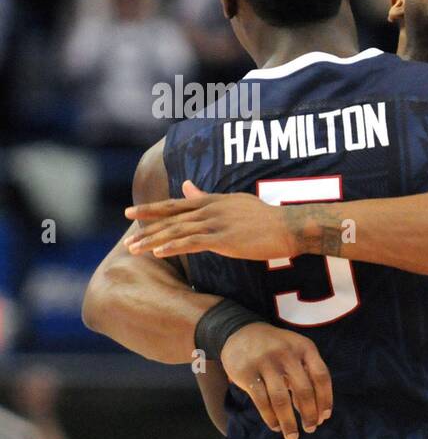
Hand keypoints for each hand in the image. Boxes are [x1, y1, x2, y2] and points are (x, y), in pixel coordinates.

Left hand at [126, 181, 296, 260]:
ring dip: (153, 241)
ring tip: (134, 250)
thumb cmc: (266, 218)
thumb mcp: (234, 202)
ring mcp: (216, 223)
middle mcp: (210, 209)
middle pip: (171, 220)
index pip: (174, 205)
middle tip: (127, 242)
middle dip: (146, 230)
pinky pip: (193, 243)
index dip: (151, 209)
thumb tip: (187, 185)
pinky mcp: (224, 238)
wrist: (289, 226)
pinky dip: (174, 246)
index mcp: (212, 201)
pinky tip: (159, 252)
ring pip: (177, 231)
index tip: (129, 213)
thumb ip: (207, 195)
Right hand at [217, 322, 332, 438]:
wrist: (241, 332)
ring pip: (281, 399)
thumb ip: (306, 377)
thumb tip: (316, 413)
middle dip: (309, 414)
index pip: (321, 377)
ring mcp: (266, 362)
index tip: (324, 417)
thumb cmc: (276, 349)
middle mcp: (287, 354)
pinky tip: (276, 426)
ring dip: (289, 422)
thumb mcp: (296, 353)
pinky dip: (270, 417)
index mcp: (305, 348)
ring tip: (292, 436)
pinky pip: (262, 401)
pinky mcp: (247, 372)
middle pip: (304, 390)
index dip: (325, 399)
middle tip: (311, 429)